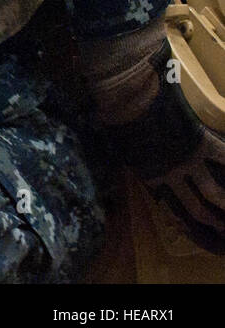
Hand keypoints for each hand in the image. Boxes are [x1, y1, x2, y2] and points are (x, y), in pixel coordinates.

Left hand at [79, 18, 224, 252]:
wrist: (125, 99)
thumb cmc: (113, 117)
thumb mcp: (116, 142)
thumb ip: (127, 151)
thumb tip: (120, 148)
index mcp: (150, 175)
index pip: (169, 204)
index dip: (184, 219)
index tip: (195, 227)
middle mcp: (171, 175)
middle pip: (196, 207)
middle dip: (212, 221)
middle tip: (223, 229)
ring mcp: (187, 161)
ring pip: (214, 192)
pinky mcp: (199, 142)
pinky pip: (224, 157)